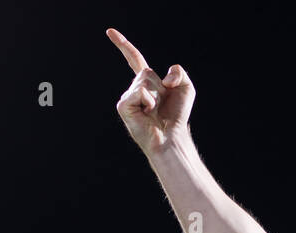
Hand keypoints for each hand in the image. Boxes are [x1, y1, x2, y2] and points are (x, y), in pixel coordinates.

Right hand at [107, 27, 194, 154]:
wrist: (172, 137)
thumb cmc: (177, 116)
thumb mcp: (186, 88)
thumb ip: (179, 72)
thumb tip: (165, 78)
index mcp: (147, 82)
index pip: (134, 58)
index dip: (123, 45)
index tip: (110, 31)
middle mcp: (134, 88)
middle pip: (147, 72)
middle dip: (160, 86)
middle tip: (161, 105)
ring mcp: (127, 97)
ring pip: (144, 81)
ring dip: (156, 96)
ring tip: (154, 111)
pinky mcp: (123, 106)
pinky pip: (140, 92)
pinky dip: (149, 101)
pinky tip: (147, 114)